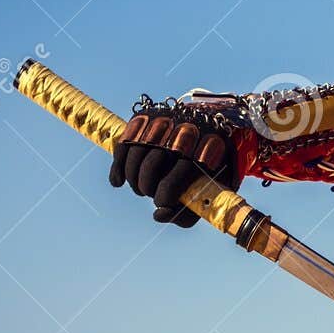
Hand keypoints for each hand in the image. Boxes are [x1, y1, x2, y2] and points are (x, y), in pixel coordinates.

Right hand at [109, 99, 240, 227]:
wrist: (216, 125)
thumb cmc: (213, 166)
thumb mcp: (215, 187)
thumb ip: (191, 210)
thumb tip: (158, 215)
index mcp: (204, 153)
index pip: (172, 183)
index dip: (162, 198)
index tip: (162, 203)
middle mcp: (182, 134)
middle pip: (149, 168)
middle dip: (146, 188)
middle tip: (150, 194)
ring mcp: (163, 123)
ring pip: (135, 156)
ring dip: (133, 180)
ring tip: (141, 189)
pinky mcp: (146, 117)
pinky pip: (124, 144)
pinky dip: (118, 167)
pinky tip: (118, 182)